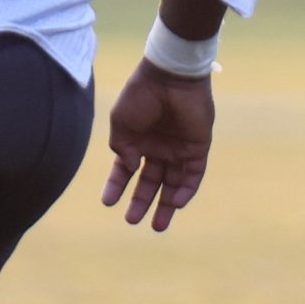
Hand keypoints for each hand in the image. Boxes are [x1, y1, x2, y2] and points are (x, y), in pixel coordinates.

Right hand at [101, 60, 215, 231]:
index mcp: (137, 140)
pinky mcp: (197, 148)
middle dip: (141, 202)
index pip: (125, 170)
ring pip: (172, 184)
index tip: (107, 202)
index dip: (116, 186)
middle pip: (150, 182)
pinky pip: (192, 175)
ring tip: (157, 227)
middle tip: (132, 221)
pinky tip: (174, 203)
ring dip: (165, 205)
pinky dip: (185, 191)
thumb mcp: (120, 122)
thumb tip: (129, 168)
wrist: (169, 76)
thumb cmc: (140, 95)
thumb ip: (122, 147)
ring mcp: (178, 148)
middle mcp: (157, 147)